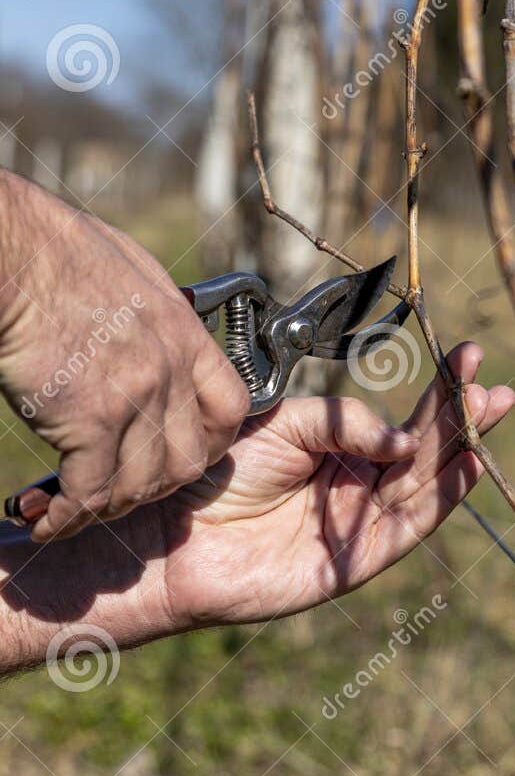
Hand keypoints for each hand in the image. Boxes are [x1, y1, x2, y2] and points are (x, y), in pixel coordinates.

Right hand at [0, 171, 249, 540]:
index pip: (231, 408)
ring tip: (79, 508)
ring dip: (109, 505)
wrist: (17, 254)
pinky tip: (47, 522)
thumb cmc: (57, 253)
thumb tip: (148, 334)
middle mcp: (168, 369)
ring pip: (141, 484)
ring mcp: (133, 396)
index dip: (212, 441)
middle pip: (189, 460)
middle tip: (123, 488)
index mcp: (183, 333)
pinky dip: (68, 516)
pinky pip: (89, 492)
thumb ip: (152, 318)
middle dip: (157, 484)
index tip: (185, 452)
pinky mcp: (88, 419)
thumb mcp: (133, 277)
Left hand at [158, 342, 514, 630]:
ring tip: (491, 411)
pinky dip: (443, 499)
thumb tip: (404, 439)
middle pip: (426, 452)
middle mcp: (360, 487)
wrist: (171, 530)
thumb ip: (346, 424)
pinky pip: (408, 528)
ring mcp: (361, 525)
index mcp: (345, 452)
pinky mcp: (357, 562)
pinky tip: (469, 466)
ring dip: (464, 451)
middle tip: (496, 386)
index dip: (440, 391)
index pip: (406, 420)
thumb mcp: (287, 423)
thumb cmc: (219, 473)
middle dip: (463, 418)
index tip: (470, 355)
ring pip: (426, 485)